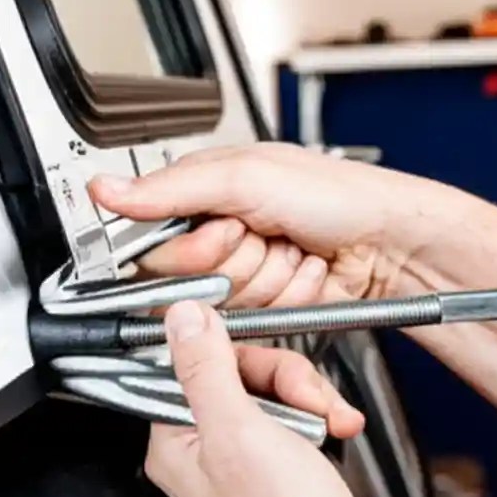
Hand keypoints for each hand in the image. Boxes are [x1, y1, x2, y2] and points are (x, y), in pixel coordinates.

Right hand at [90, 143, 469, 307]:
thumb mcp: (246, 176)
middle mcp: (219, 231)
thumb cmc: (335, 192)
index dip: (185, 250)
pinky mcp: (267, 305)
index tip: (221, 235)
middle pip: (188, 277)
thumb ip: (169, 189)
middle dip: (234, 261)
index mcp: (202, 191)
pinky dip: (287, 297)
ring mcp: (245, 270)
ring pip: (224, 302)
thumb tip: (105, 189)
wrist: (391, 238)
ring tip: (293, 251)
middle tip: (262, 237)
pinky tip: (305, 273)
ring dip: (267, 278)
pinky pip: (255, 320)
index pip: (153, 241)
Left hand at [146, 300, 388, 496]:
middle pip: (238, 373)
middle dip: (286, 381)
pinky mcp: (276, 468)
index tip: (265, 353)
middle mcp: (201, 451)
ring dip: (309, 399)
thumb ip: (206, 368)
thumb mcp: (239, 431)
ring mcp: (240, 460)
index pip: (194, 364)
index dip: (237, 353)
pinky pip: (293, 418)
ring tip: (328, 423)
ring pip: (272, 391)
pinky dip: (319, 420)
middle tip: (307, 401)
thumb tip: (182, 319)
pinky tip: (335, 432)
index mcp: (173, 442)